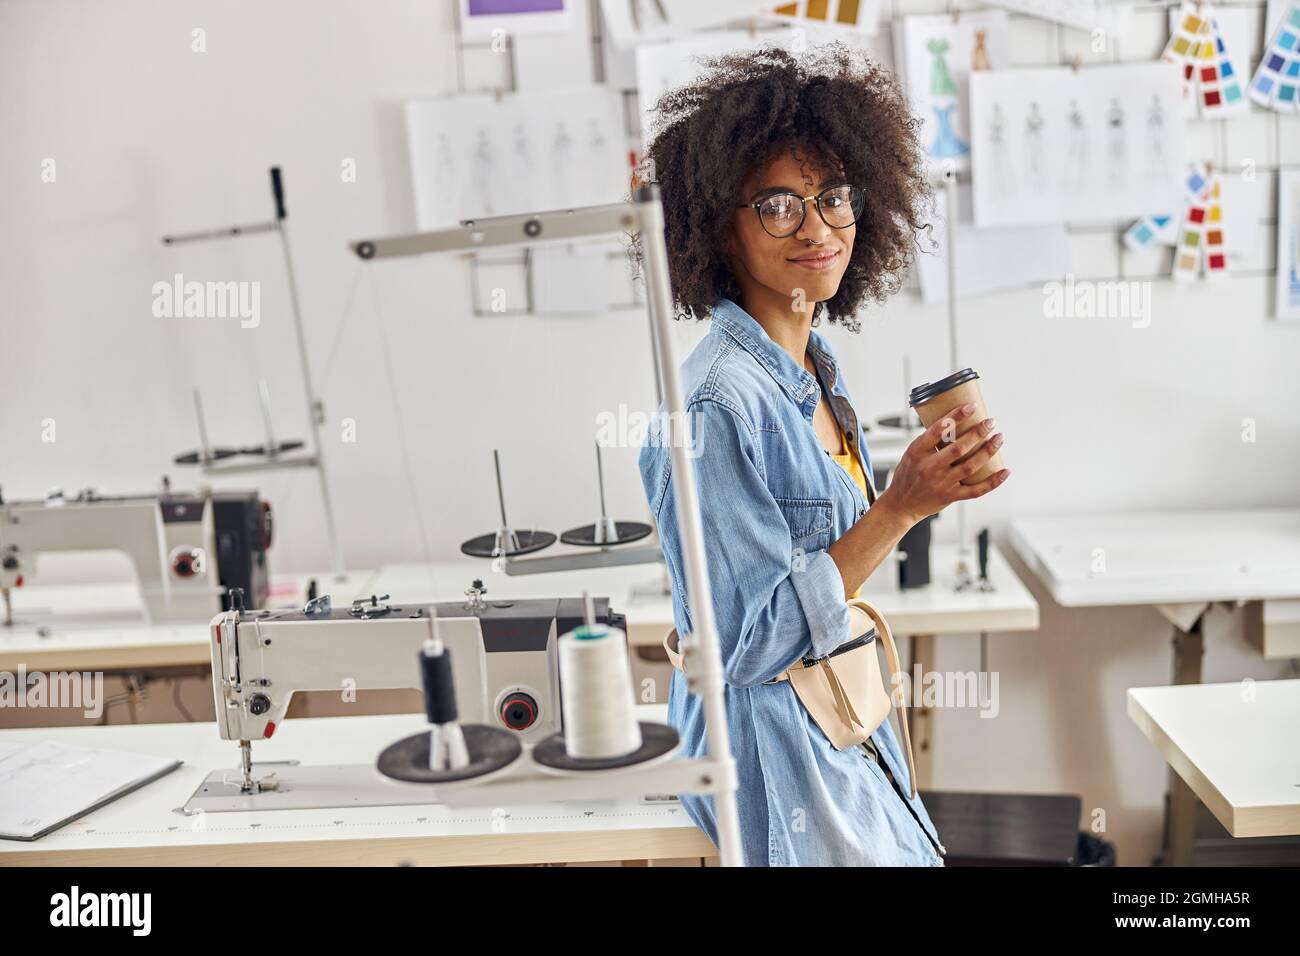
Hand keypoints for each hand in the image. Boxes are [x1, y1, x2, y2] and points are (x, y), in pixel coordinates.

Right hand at [877, 403, 1008, 524]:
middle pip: (959, 448)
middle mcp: (930, 467)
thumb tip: (955, 422)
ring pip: (970, 466)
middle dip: (978, 433)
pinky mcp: (950, 496)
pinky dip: (993, 482)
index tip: (971, 406)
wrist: (901, 504)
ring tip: (999, 438)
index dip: (956, 416)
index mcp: (917, 452)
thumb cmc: (907, 475)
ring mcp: (941, 483)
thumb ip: (930, 441)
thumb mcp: (911, 454)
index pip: (938, 430)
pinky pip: (976, 490)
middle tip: (990, 422)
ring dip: (988, 451)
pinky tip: (1005, 471)